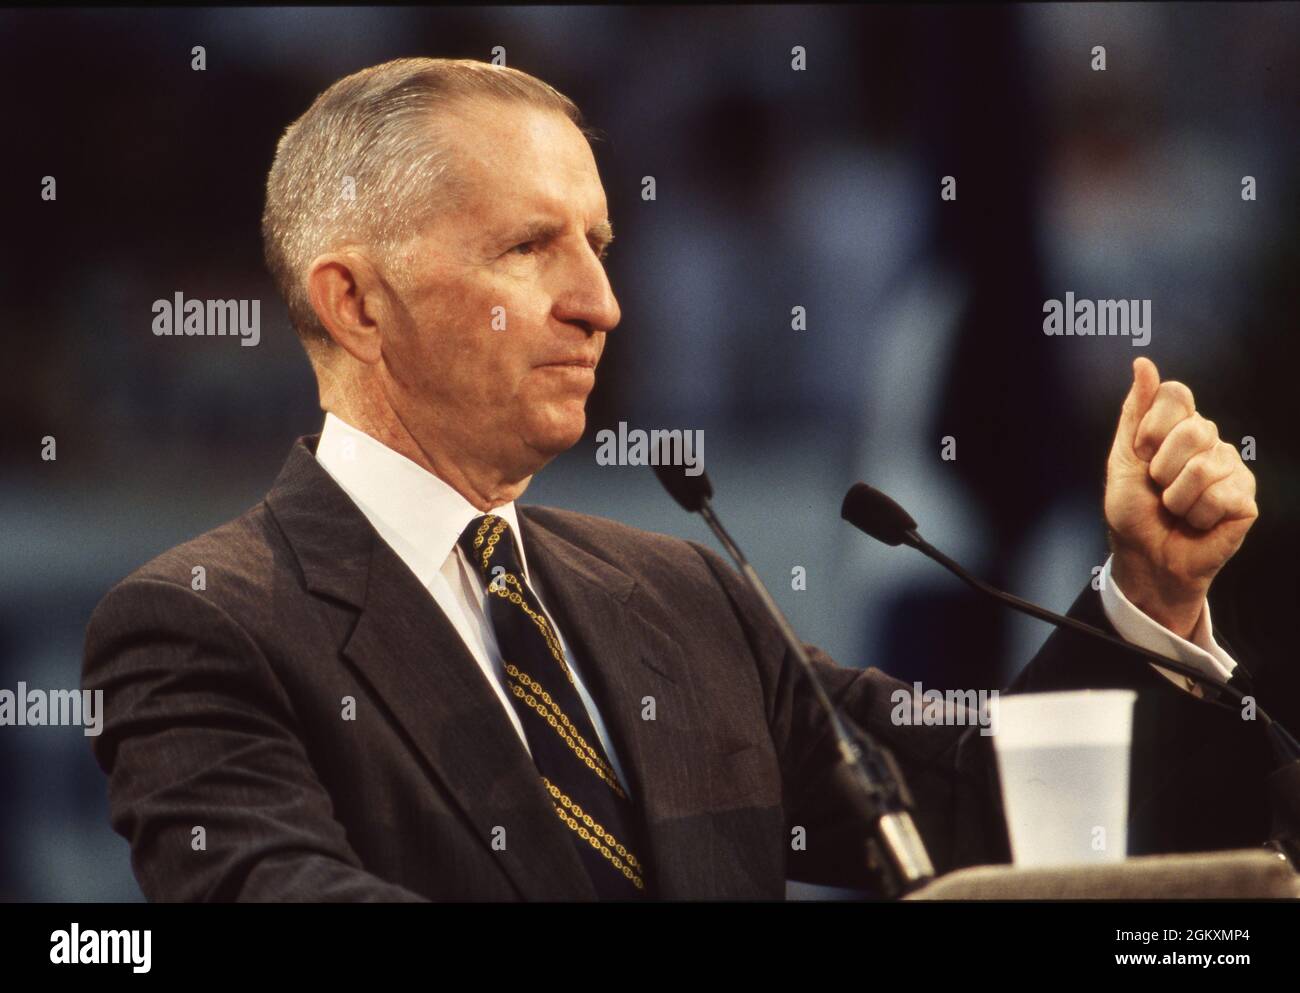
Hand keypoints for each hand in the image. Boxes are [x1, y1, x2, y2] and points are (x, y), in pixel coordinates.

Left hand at [1104, 357, 1257, 637]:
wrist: (1144, 555)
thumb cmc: (1134, 510)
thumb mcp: (1123, 457)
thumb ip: (1135, 410)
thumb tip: (1143, 363)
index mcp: (1180, 427)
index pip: (1177, 395)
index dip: (1153, 426)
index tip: (1142, 452)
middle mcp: (1211, 442)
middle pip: (1194, 428)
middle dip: (1162, 466)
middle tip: (1159, 487)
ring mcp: (1232, 468)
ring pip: (1204, 467)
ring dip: (1177, 496)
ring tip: (1176, 507)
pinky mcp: (1245, 498)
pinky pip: (1219, 495)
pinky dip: (1197, 514)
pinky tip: (1197, 521)